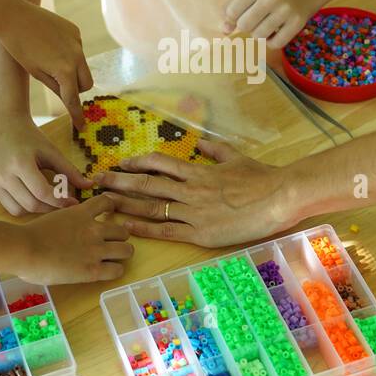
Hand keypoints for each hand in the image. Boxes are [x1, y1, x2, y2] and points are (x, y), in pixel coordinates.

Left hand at [0, 0, 92, 126]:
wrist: (13, 16)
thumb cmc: (19, 48)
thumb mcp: (36, 73)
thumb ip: (56, 87)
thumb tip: (68, 97)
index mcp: (64, 71)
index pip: (74, 99)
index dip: (77, 115)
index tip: (81, 126)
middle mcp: (76, 56)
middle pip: (86, 84)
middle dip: (77, 90)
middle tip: (62, 88)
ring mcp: (78, 42)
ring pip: (83, 66)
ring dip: (73, 71)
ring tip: (50, 62)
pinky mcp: (75, 31)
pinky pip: (78, 49)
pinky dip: (70, 54)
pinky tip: (52, 46)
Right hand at [0, 116, 92, 215]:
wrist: (5, 127)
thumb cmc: (31, 138)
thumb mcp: (52, 152)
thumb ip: (70, 170)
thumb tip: (90, 185)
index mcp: (19, 162)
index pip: (41, 192)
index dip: (60, 201)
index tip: (73, 203)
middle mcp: (2, 174)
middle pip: (31, 204)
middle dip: (51, 208)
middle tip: (63, 204)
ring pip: (18, 210)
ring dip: (36, 209)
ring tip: (48, 200)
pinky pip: (9, 206)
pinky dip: (23, 205)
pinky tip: (31, 195)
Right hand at [13, 194, 133, 283]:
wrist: (25, 249)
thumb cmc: (29, 235)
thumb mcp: (53, 218)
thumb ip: (66, 220)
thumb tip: (68, 228)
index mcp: (81, 213)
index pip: (107, 202)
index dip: (111, 208)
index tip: (107, 215)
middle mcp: (93, 229)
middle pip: (122, 231)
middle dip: (118, 237)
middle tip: (109, 244)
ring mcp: (96, 250)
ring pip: (127, 249)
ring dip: (120, 253)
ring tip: (112, 259)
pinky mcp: (93, 270)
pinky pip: (118, 270)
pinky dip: (115, 270)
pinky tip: (106, 271)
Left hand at [94, 138, 296, 246]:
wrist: (278, 198)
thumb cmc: (261, 178)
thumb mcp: (236, 157)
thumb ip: (215, 149)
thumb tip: (199, 141)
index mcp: (197, 171)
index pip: (159, 163)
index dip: (137, 162)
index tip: (121, 163)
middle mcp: (189, 190)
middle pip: (147, 184)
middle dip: (119, 182)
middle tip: (97, 181)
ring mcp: (192, 213)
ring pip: (150, 208)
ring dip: (124, 205)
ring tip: (103, 204)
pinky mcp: (199, 234)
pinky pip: (164, 231)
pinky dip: (143, 229)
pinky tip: (126, 228)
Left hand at [223, 0, 325, 49]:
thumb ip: (236, 7)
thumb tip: (224, 31)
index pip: (231, 12)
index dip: (234, 18)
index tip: (243, 15)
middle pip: (244, 26)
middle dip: (248, 26)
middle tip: (258, 19)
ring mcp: (285, 11)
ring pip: (258, 36)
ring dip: (260, 34)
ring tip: (268, 24)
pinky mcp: (297, 24)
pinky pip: (274, 44)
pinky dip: (272, 42)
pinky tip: (277, 32)